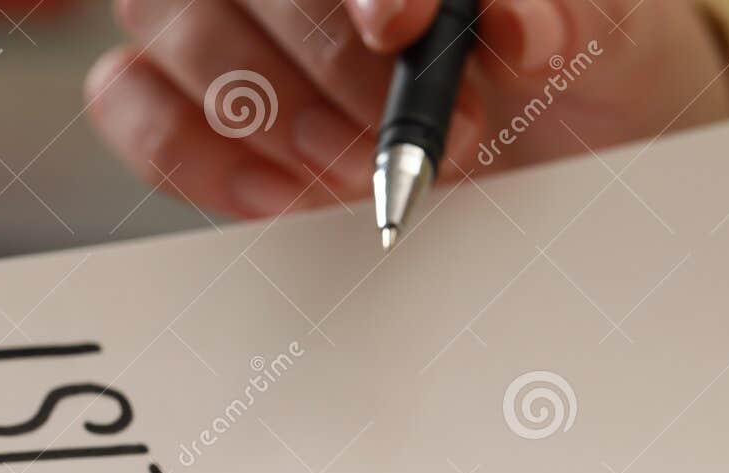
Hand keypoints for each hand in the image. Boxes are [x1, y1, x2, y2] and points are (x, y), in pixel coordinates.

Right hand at [85, 0, 728, 219]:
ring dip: (262, 113)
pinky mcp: (182, 94)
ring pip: (166, 25)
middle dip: (324, 63)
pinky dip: (194, 159)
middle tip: (416, 139)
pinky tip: (285, 198)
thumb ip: (561, 16)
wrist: (556, 128)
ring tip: (360, 176)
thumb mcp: (600, 33)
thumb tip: (517, 26)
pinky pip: (128, 102)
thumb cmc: (568, 57)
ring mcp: (217, 13)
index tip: (402, 30)